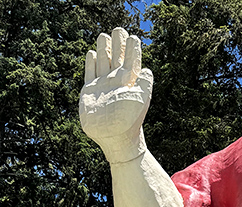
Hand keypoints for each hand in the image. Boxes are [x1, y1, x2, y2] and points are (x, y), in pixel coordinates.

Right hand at [79, 28, 152, 163]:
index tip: (133, 37)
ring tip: (105, 35)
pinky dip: (91, 62)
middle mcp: (116, 82)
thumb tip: (147, 70)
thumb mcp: (141, 100)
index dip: (133, 49)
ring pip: (103, 62)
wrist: (113, 137)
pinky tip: (92, 53)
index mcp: (130, 83)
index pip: (132, 61)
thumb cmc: (129, 121)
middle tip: (118, 30)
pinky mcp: (90, 91)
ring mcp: (102, 85)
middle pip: (117, 58)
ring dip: (105, 49)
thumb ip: (145, 84)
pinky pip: (90, 73)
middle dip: (118, 44)